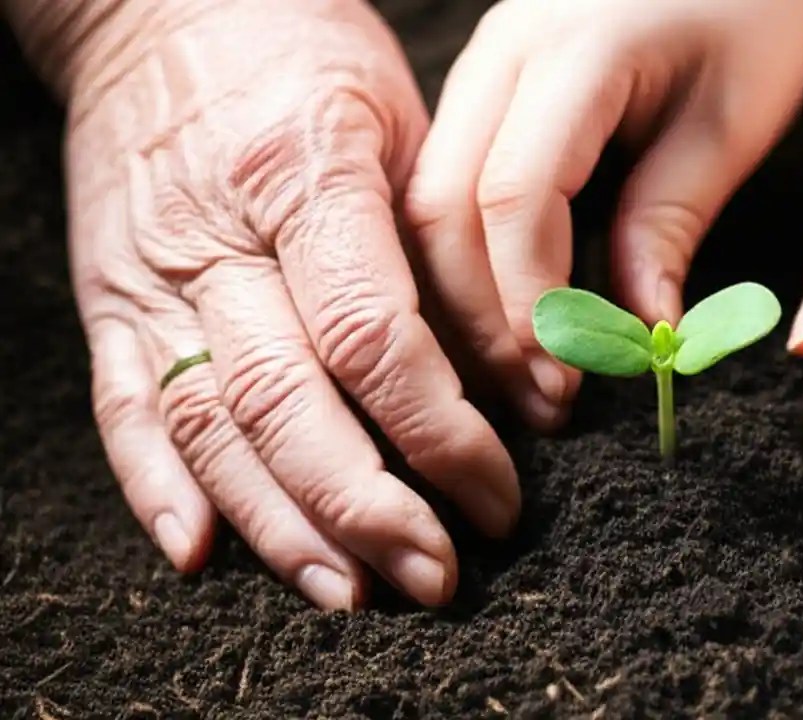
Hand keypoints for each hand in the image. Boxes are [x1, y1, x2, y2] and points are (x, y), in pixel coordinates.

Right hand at [63, 1, 518, 608]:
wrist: (157, 10)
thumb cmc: (303, 53)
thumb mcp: (402, 120)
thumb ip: (446, 250)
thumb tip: (512, 381)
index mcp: (302, 171)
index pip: (371, 332)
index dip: (438, 428)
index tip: (496, 490)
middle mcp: (215, 233)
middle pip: (286, 398)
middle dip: (366, 505)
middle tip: (435, 575)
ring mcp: (148, 273)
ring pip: (209, 422)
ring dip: (281, 523)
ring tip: (350, 591)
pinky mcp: (109, 301)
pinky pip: (126, 407)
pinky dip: (156, 488)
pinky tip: (206, 553)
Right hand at [405, 0, 802, 417]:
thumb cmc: (743, 9)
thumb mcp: (733, 116)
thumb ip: (672, 219)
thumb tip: (636, 329)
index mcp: (570, 54)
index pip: (514, 196)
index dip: (530, 300)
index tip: (568, 376)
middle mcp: (500, 62)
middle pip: (442, 211)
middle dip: (482, 320)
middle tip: (543, 404)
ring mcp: (480, 75)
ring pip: (427, 209)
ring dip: (467, 304)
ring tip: (528, 383)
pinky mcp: (482, 97)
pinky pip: (446, 194)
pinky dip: (469, 268)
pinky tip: (508, 324)